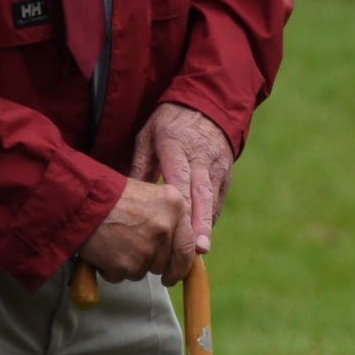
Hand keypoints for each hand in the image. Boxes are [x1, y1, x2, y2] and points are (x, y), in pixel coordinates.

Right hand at [79, 178, 193, 284]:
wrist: (81, 202)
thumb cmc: (113, 196)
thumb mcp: (151, 196)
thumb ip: (169, 217)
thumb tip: (181, 244)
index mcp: (176, 206)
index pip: (189, 245)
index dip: (183, 263)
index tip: (177, 272)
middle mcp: (166, 228)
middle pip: (169, 263)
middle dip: (156, 265)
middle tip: (139, 259)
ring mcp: (148, 249)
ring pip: (146, 270)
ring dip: (133, 265)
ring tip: (116, 243)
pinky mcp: (128, 265)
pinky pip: (125, 276)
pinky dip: (114, 269)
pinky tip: (105, 250)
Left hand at [130, 102, 232, 253]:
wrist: (207, 103)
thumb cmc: (170, 123)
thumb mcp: (148, 137)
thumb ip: (140, 166)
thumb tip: (129, 198)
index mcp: (177, 147)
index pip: (181, 180)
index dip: (181, 207)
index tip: (178, 227)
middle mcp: (201, 158)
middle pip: (202, 194)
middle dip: (201, 224)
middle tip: (199, 250)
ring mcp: (217, 166)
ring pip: (213, 200)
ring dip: (207, 226)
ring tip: (200, 251)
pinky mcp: (226, 173)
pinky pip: (218, 199)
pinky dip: (210, 217)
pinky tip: (202, 236)